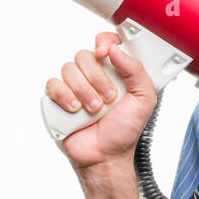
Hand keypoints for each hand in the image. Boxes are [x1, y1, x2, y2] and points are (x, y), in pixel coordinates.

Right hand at [44, 30, 157, 170]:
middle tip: (108, 99)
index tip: (105, 53)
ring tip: (94, 110)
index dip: (103, 42)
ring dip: (83, 92)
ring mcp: (74, 86)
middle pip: (84, 55)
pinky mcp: (58, 98)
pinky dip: (65, 97)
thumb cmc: (124, 130)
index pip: (106, 42)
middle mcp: (93, 75)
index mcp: (115, 71)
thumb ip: (136, 71)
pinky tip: (75, 111)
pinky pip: (53, 84)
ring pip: (69, 69)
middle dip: (97, 79)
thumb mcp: (144, 99)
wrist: (105, 156)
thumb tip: (116, 50)